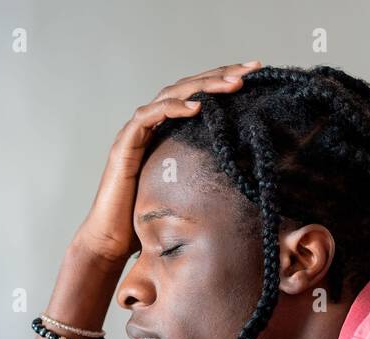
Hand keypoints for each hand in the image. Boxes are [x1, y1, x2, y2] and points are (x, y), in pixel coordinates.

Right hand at [72, 61, 263, 262]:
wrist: (113, 239)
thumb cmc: (149, 220)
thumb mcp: (190, 192)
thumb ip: (209, 176)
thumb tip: (249, 179)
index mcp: (168, 130)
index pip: (199, 95)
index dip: (225, 81)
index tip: (257, 74)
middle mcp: (152, 124)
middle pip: (188, 87)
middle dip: (222, 74)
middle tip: (254, 69)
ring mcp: (136, 132)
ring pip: (171, 94)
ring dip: (203, 86)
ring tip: (232, 84)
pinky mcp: (125, 144)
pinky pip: (148, 116)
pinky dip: (172, 108)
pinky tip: (196, 107)